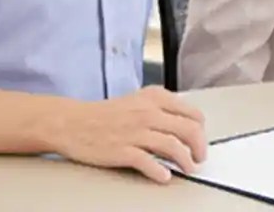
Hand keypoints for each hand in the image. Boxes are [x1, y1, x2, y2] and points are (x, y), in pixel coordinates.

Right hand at [45, 85, 207, 182]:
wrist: (72, 122)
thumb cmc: (105, 114)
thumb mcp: (138, 101)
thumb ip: (161, 109)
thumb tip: (185, 126)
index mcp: (155, 98)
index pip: (193, 114)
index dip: (201, 131)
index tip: (200, 141)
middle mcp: (148, 112)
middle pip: (188, 130)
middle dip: (199, 147)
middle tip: (199, 157)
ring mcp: (135, 131)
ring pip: (173, 146)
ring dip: (186, 161)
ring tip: (188, 168)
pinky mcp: (122, 150)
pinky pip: (148, 162)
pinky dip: (160, 171)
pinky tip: (165, 176)